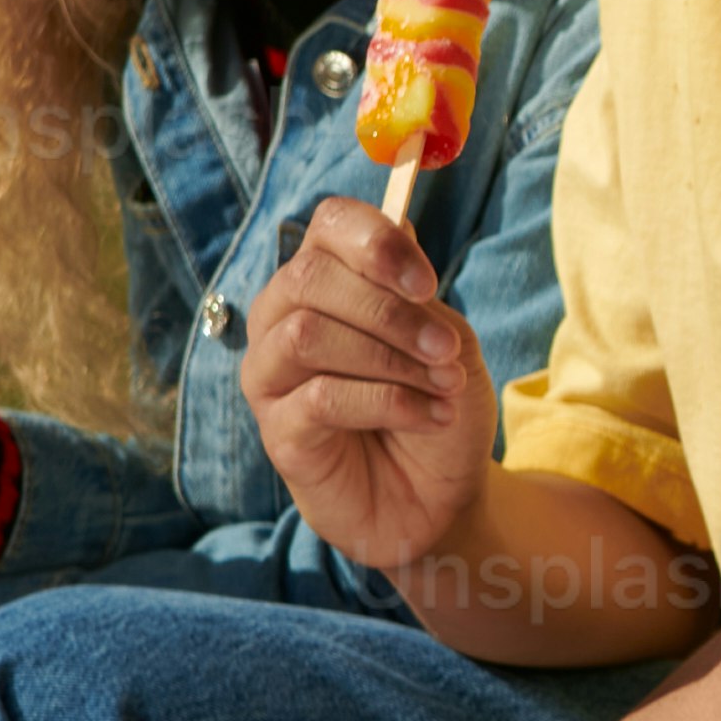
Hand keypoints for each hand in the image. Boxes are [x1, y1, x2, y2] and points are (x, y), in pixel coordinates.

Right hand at [242, 196, 489, 578]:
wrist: (443, 495)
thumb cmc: (439, 405)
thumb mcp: (449, 341)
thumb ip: (417, 294)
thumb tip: (399, 233)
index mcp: (328, 282)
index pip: (329, 224)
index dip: (376, 242)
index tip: (428, 283)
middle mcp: (285, 318)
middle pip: (309, 276)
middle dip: (389, 311)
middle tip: (445, 350)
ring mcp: (272, 376)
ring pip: (307, 334)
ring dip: (388, 358)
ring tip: (441, 384)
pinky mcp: (278, 432)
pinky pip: (320, 398)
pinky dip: (388, 402)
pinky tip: (428, 417)